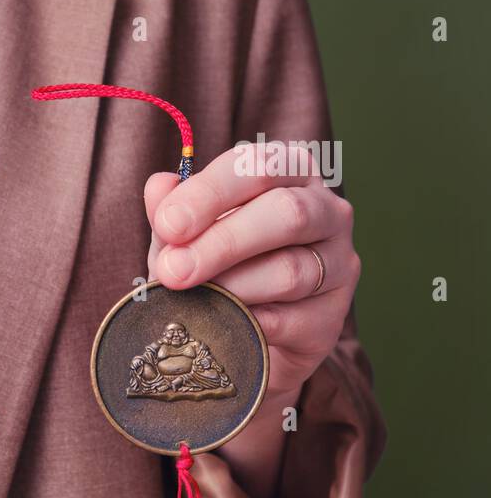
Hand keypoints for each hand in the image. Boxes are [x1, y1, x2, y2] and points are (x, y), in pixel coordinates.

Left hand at [144, 146, 358, 401]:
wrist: (237, 330)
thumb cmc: (213, 263)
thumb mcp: (185, 231)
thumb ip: (172, 208)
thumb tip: (160, 185)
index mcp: (291, 172)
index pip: (260, 167)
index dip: (210, 194)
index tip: (168, 225)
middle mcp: (327, 212)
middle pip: (288, 213)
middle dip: (222, 243)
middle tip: (172, 271)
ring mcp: (338, 264)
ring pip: (292, 271)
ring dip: (231, 289)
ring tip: (194, 300)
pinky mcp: (332, 316)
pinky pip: (291, 321)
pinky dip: (248, 325)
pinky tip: (222, 324)